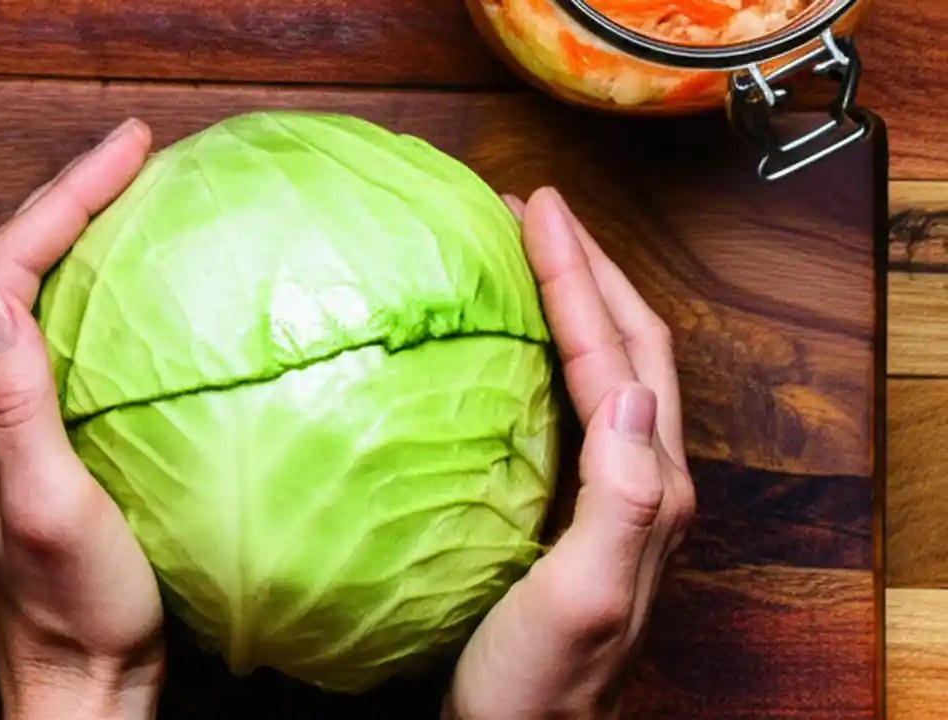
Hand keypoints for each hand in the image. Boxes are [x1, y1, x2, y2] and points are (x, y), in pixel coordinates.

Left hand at [0, 119, 163, 719]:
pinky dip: (72, 283)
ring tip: (123, 191)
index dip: (63, 199)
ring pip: (15, 290)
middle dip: (64, 198)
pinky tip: (113, 274)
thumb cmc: (74, 610)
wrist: (79, 676)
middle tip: (132, 155)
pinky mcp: (13, 431)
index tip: (126, 154)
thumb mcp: (46, 509)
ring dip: (65, 232)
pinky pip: (34, 330)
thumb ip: (11, 407)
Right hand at [444, 188, 695, 718]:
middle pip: (629, 345)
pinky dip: (553, 353)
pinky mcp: (572, 510)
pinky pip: (574, 404)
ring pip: (606, 368)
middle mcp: (643, 481)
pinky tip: (514, 346)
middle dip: (587, 269)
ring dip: (577, 302)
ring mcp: (610, 494)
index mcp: (648, 488)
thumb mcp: (584, 597)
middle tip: (535, 212)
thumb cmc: (538, 686)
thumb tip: (631, 392)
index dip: (579, 275)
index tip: (537, 208)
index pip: (617, 354)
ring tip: (533, 256)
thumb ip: (623, 501)